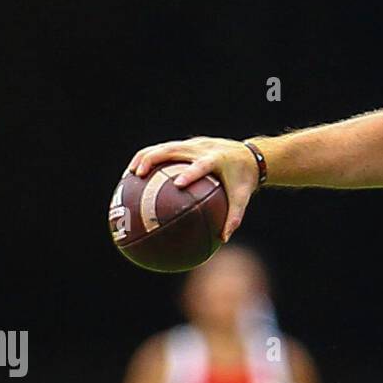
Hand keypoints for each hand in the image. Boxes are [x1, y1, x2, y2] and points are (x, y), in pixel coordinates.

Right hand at [128, 136, 259, 240]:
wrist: (252, 155)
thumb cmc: (245, 179)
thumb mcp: (242, 198)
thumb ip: (234, 217)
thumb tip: (223, 239)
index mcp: (217, 160)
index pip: (201, 165)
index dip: (190, 173)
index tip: (178, 184)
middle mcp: (202, 148)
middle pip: (174, 149)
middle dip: (154, 159)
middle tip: (138, 174)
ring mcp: (194, 144)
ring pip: (165, 146)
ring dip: (145, 156)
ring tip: (130, 173)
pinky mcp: (189, 144)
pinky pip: (166, 149)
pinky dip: (150, 158)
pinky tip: (137, 173)